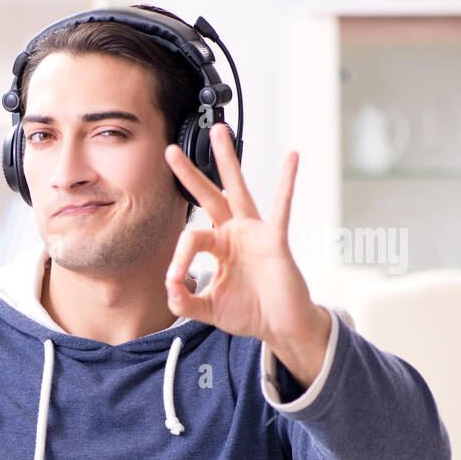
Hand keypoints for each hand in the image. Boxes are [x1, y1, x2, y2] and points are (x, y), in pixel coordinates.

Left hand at [163, 124, 329, 372]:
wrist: (281, 327)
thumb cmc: (250, 312)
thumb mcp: (207, 309)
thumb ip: (183, 300)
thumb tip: (169, 286)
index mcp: (218, 246)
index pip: (190, 238)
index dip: (178, 259)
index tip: (175, 281)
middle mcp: (234, 233)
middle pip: (208, 195)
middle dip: (189, 173)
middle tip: (170, 151)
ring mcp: (254, 233)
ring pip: (237, 190)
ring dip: (227, 161)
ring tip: (220, 132)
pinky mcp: (275, 239)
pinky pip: (280, 208)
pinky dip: (286, 183)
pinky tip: (291, 158)